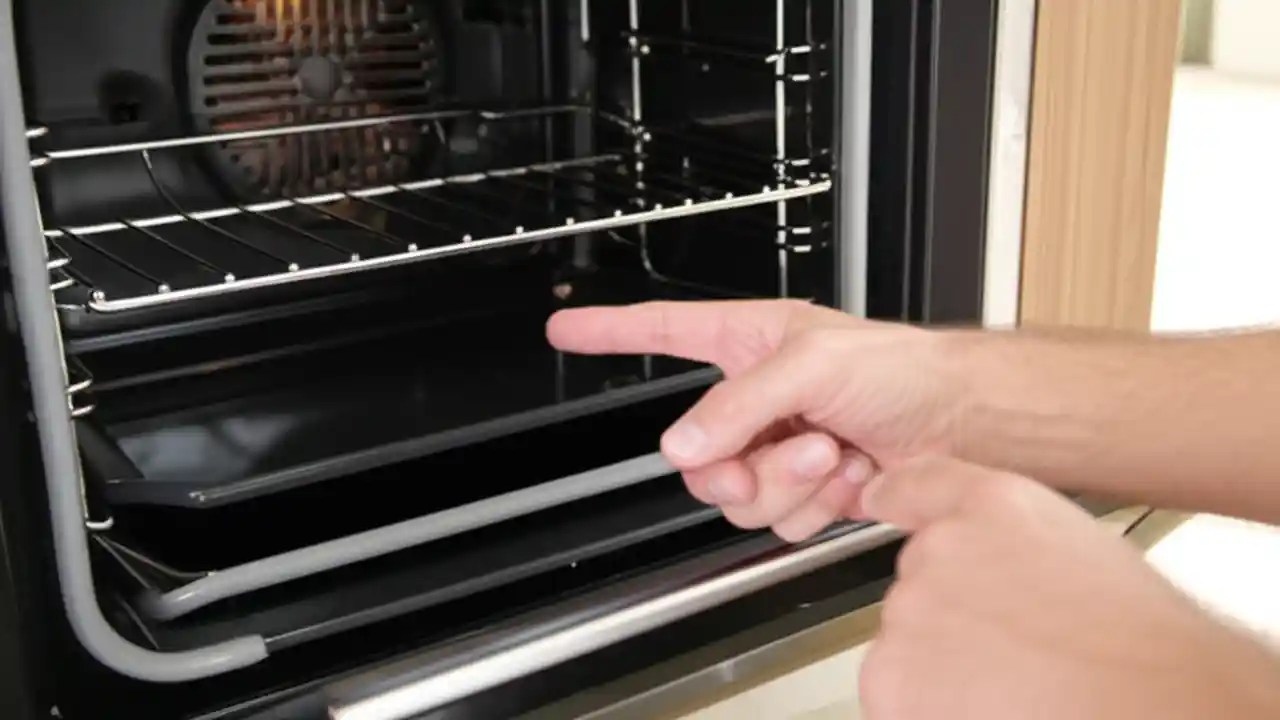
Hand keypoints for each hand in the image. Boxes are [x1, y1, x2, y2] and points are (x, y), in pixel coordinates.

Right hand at [547, 300, 964, 539]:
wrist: (959, 422)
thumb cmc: (901, 368)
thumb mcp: (812, 363)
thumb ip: (738, 404)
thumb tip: (682, 444)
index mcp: (747, 344)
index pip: (661, 331)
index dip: (609, 330)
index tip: (564, 328)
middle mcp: (754, 400)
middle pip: (694, 453)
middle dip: (739, 461)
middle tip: (781, 448)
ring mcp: (776, 450)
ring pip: (735, 496)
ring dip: (788, 482)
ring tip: (831, 451)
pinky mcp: (805, 492)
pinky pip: (776, 520)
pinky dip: (816, 504)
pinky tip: (849, 473)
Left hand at [860, 456, 1279, 719]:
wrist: (1152, 700)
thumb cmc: (1143, 647)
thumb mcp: (1085, 553)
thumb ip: (1016, 543)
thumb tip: (995, 563)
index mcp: (993, 506)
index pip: (919, 484)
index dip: (897, 496)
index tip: (880, 500)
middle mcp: (939, 546)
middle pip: (916, 585)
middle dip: (949, 621)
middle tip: (1011, 654)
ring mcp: (910, 609)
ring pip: (903, 647)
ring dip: (939, 672)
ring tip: (1013, 691)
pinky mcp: (889, 675)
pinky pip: (894, 697)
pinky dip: (926, 712)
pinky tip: (990, 713)